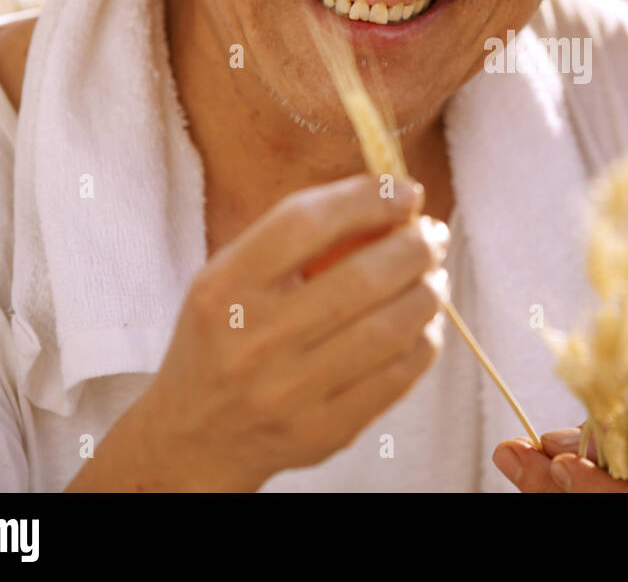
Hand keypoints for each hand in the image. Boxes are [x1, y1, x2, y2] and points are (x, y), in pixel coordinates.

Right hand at [71, 174, 449, 490]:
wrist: (194, 436)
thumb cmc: (226, 336)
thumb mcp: (230, 277)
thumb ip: (296, 236)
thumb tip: (391, 199)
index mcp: (225, 289)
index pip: (305, 223)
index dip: (368, 199)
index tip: (406, 191)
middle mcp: (253, 341)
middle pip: (362, 278)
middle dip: (416, 246)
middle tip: (432, 235)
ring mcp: (289, 392)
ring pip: (391, 328)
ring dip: (429, 292)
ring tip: (433, 276)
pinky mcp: (324, 431)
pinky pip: (399, 376)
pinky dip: (425, 339)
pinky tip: (424, 323)